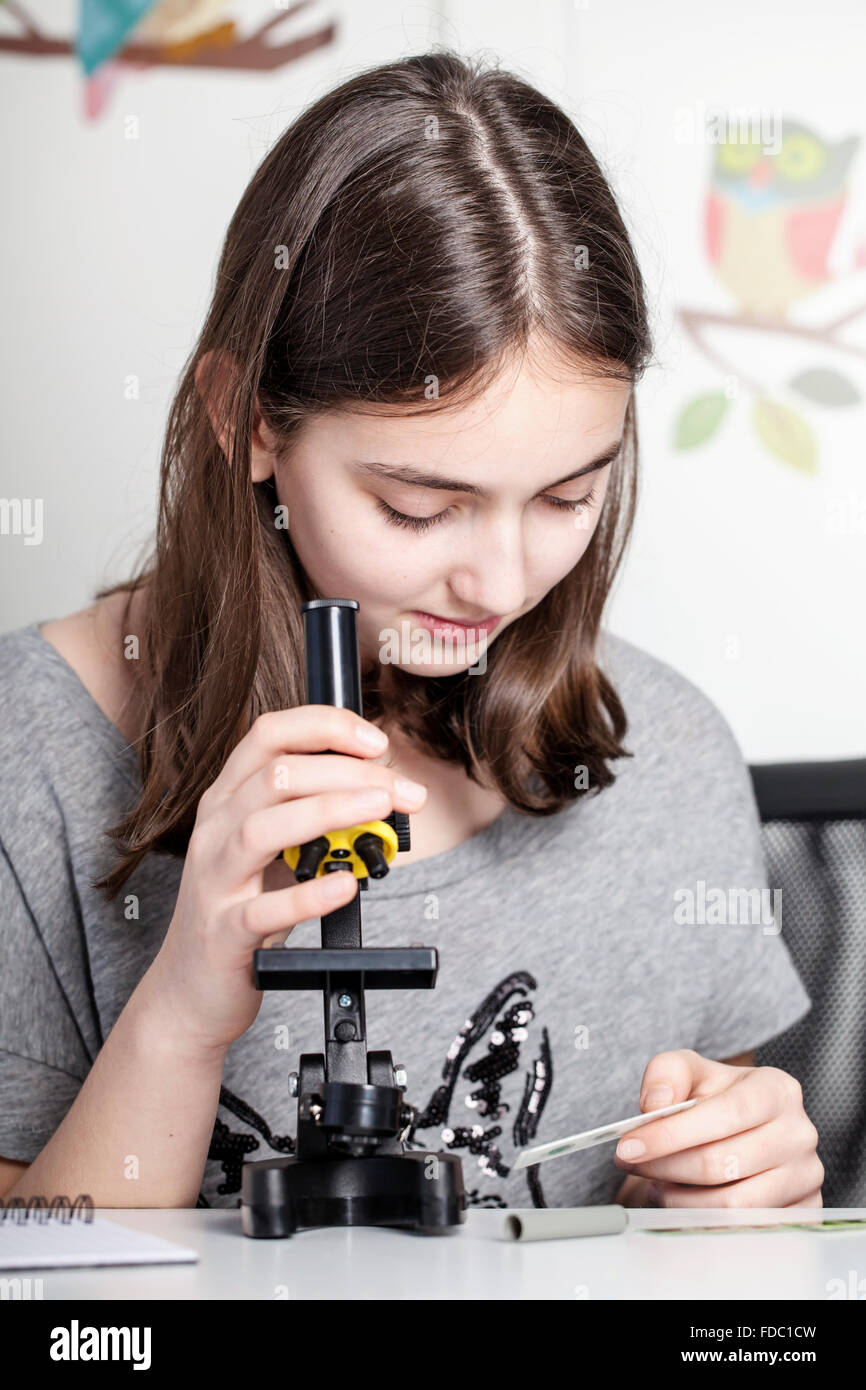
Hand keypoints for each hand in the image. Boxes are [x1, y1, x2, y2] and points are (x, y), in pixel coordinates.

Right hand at [140, 706, 426, 1054]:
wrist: (190, 988)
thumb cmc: (239, 909)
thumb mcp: (271, 848)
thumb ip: (311, 813)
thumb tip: (382, 790)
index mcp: (228, 798)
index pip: (270, 734)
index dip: (326, 726)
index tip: (376, 742)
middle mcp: (215, 829)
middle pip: (277, 774)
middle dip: (349, 772)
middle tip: (401, 790)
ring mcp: (215, 880)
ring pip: (264, 827)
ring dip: (330, 811)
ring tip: (379, 810)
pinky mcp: (224, 932)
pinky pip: (264, 910)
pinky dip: (309, 895)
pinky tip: (345, 885)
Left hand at [612, 1049, 823, 1207]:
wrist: (739, 1130)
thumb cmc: (714, 1099)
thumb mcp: (689, 1072)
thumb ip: (666, 1074)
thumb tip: (655, 1106)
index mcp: (777, 1089)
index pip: (725, 1115)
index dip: (671, 1134)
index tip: (628, 1146)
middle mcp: (799, 1134)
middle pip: (724, 1163)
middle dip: (666, 1167)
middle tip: (632, 1164)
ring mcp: (805, 1177)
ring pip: (732, 1203)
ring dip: (680, 1199)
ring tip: (657, 1184)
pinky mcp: (800, 1212)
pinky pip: (743, 1229)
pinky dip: (701, 1220)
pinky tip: (681, 1202)